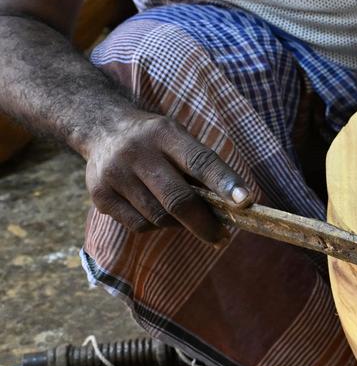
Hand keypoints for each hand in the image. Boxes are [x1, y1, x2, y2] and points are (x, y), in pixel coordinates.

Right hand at [85, 113, 254, 242]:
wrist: (103, 129)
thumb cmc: (155, 140)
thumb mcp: (177, 138)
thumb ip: (200, 167)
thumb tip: (233, 206)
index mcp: (165, 134)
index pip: (200, 161)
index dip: (225, 183)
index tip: (245, 202)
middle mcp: (137, 152)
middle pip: (178, 199)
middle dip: (205, 223)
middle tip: (221, 236)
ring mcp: (115, 175)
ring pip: (159, 217)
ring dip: (179, 223)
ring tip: (182, 214)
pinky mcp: (100, 196)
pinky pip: (140, 225)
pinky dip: (156, 225)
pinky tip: (156, 211)